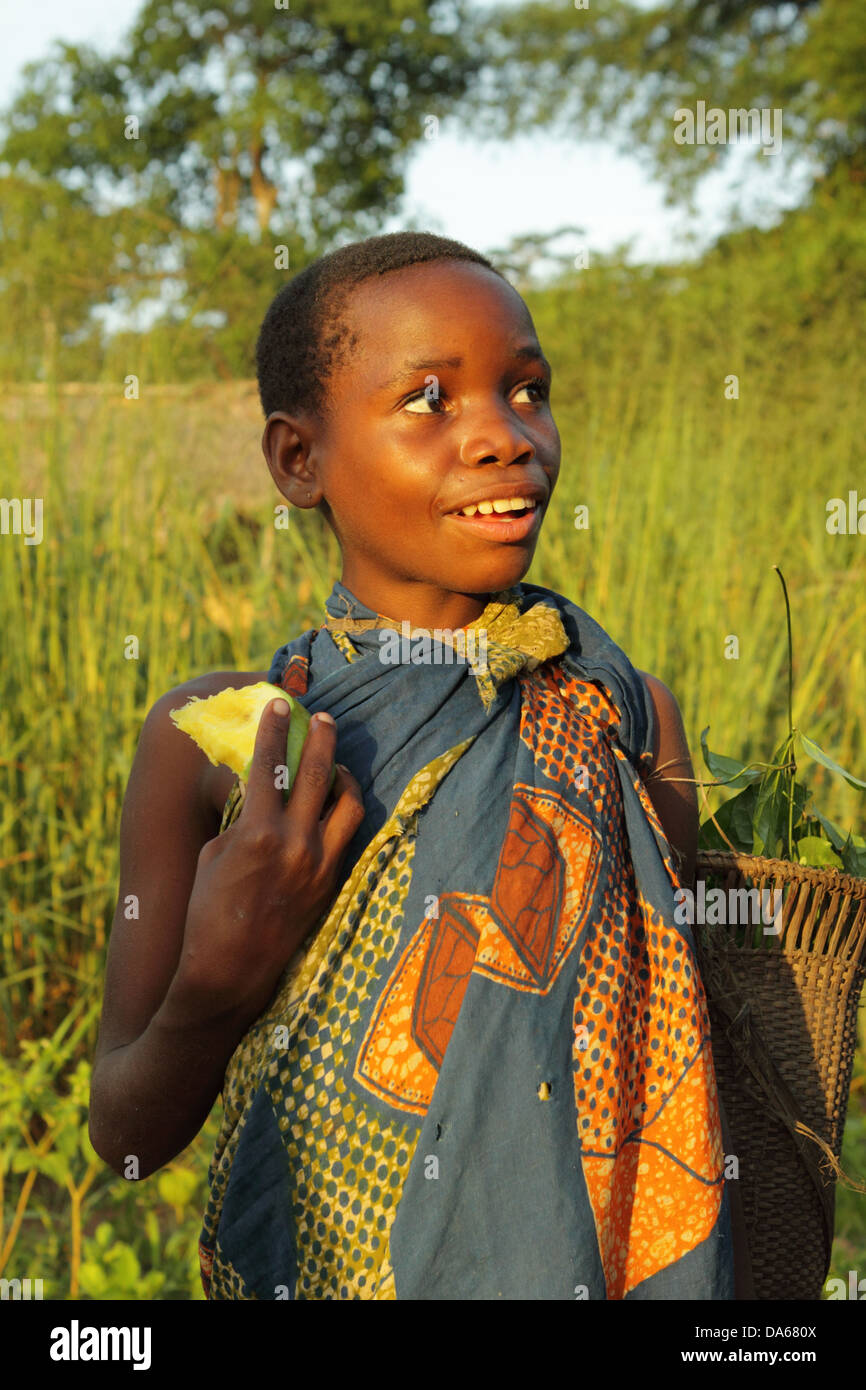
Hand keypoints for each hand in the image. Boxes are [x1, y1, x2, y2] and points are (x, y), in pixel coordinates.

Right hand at [175, 698, 364, 1022]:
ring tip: (337, 762)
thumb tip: (262, 798)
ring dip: (344, 775)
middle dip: (322, 738)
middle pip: (320, 774)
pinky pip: (347, 836)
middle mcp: (296, 844)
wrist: (228, 972)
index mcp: (258, 832)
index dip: (275, 729)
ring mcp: (319, 865)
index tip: (278, 704)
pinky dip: (344, 813)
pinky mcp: (330, 883)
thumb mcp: (213, 854)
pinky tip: (337, 803)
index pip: (270, 766)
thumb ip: (242, 820)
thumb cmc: (207, 911)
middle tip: (323, 717)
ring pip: (348, 804)